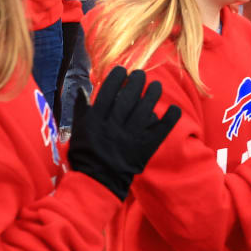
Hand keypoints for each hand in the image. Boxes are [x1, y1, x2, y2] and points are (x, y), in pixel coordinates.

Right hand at [67, 67, 181, 200]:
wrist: (97, 180)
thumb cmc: (85, 153)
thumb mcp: (77, 130)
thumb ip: (80, 109)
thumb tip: (82, 88)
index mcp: (96, 120)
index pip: (108, 92)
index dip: (117, 78)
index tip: (122, 70)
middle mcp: (114, 126)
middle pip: (129, 97)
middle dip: (136, 82)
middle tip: (141, 74)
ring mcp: (131, 136)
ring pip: (145, 109)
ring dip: (153, 95)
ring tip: (156, 86)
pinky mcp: (145, 147)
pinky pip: (160, 129)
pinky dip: (169, 119)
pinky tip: (173, 109)